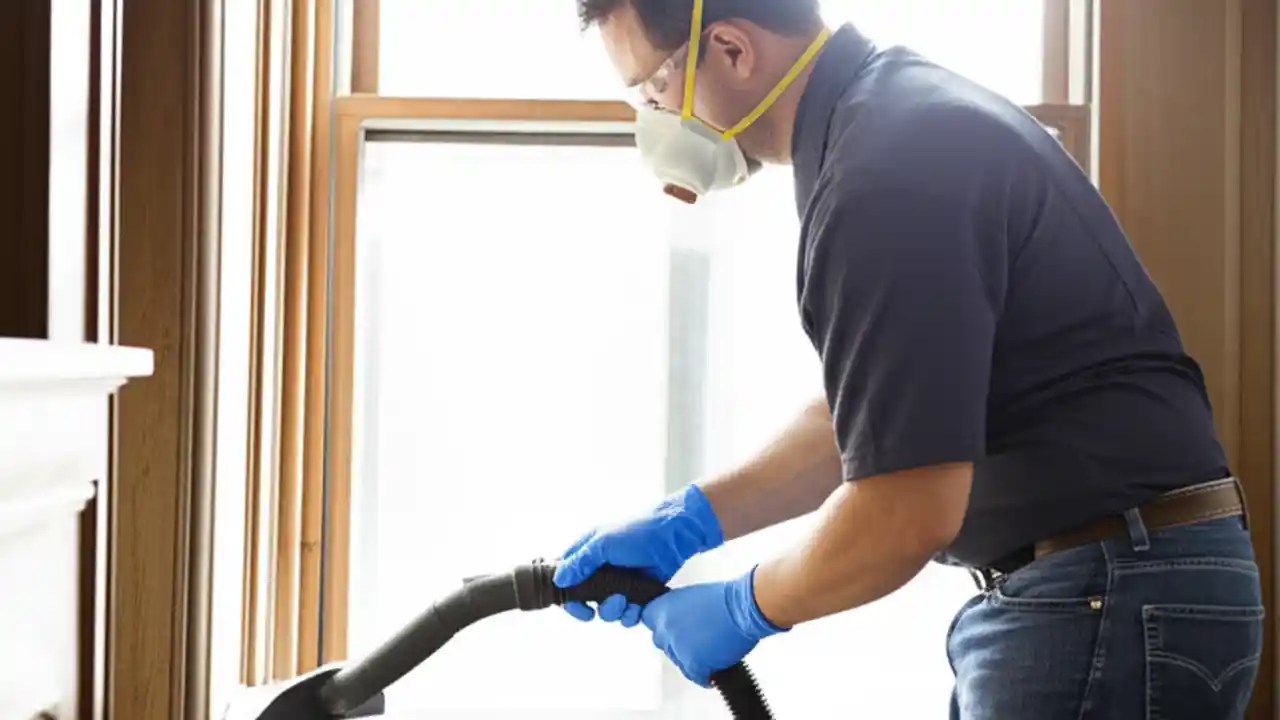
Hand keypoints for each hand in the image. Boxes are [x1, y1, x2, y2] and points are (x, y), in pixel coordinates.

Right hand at [553, 484, 723, 625]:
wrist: (674, 536)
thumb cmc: (637, 532)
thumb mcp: (604, 543)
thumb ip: (580, 562)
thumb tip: (558, 580)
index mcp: (587, 554)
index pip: (567, 579)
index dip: (568, 597)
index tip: (577, 607)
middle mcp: (601, 570)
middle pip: (586, 601)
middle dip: (594, 608)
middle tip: (600, 609)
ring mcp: (619, 583)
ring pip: (607, 610)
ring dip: (615, 611)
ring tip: (626, 601)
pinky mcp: (637, 593)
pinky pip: (628, 613)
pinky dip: (632, 614)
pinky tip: (638, 607)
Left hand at [641, 568, 785, 686]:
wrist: (742, 608)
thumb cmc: (725, 599)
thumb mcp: (691, 597)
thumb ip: (678, 611)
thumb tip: (678, 622)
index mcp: (663, 607)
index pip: (648, 619)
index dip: (662, 625)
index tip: (670, 629)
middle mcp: (665, 627)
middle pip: (662, 642)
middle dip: (676, 643)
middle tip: (694, 641)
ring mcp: (677, 647)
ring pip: (678, 661)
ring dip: (691, 659)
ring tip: (709, 653)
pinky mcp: (692, 663)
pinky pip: (695, 676)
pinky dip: (706, 675)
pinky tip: (714, 668)